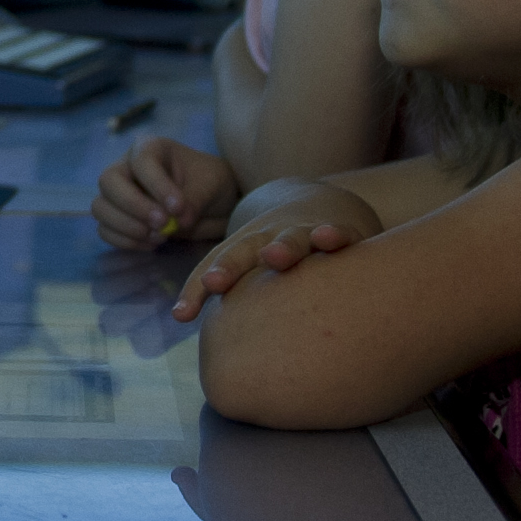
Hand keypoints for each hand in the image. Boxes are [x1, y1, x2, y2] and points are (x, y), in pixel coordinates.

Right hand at [93, 136, 238, 250]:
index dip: (156, 186)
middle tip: (163, 224)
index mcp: (151, 148)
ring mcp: (119, 194)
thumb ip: (195, 199)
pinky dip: (125, 241)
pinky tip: (152, 244)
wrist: (212, 204)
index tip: (178, 208)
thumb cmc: (211, 183)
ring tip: (160, 237)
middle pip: (109, 181)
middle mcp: (128, 167)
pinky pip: (105, 230)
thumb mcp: (212, 185)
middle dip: (134, 206)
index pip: (142, 161)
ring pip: (100, 207)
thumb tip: (179, 221)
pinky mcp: (118, 218)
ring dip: (127, 226)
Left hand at [168, 188, 372, 319]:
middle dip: (230, 265)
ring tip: (273, 257)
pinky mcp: (343, 232)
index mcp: (245, 249)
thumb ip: (217, 289)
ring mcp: (306, 232)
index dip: (197, 288)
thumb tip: (177, 318)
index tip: (181, 314)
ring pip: (293, 238)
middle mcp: (271, 238)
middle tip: (215, 281)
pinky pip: (341, 234)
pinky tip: (328, 238)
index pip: (215, 268)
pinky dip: (334, 234)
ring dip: (282, 246)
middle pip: (247, 250)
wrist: (321, 202)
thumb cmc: (274, 247)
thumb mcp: (247, 263)